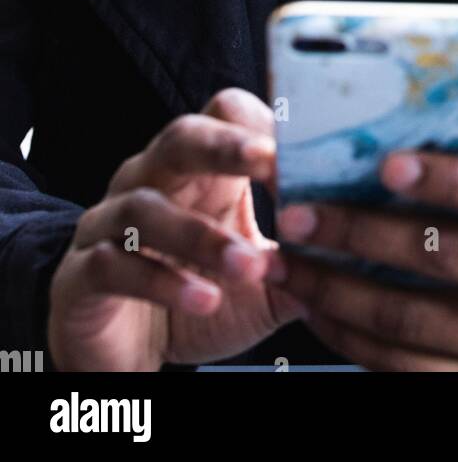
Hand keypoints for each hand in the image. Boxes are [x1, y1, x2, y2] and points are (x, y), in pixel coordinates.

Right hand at [48, 88, 304, 370]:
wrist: (123, 351)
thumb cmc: (196, 297)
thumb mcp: (260, 284)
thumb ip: (303, 263)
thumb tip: (364, 251)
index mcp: (200, 169)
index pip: (228, 115)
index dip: (266, 128)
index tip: (311, 156)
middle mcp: (151, 179)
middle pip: (182, 137)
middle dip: (227, 146)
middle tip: (270, 163)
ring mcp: (111, 222)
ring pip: (147, 206)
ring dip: (201, 236)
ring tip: (248, 266)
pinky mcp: (83, 271)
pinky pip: (116, 264)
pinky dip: (162, 282)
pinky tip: (203, 298)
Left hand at [275, 108, 457, 370]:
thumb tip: (453, 87)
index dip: (449, 179)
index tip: (386, 163)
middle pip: (451, 263)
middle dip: (365, 236)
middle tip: (299, 214)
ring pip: (420, 328)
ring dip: (341, 295)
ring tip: (287, 263)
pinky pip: (415, 376)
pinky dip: (356, 343)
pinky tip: (318, 309)